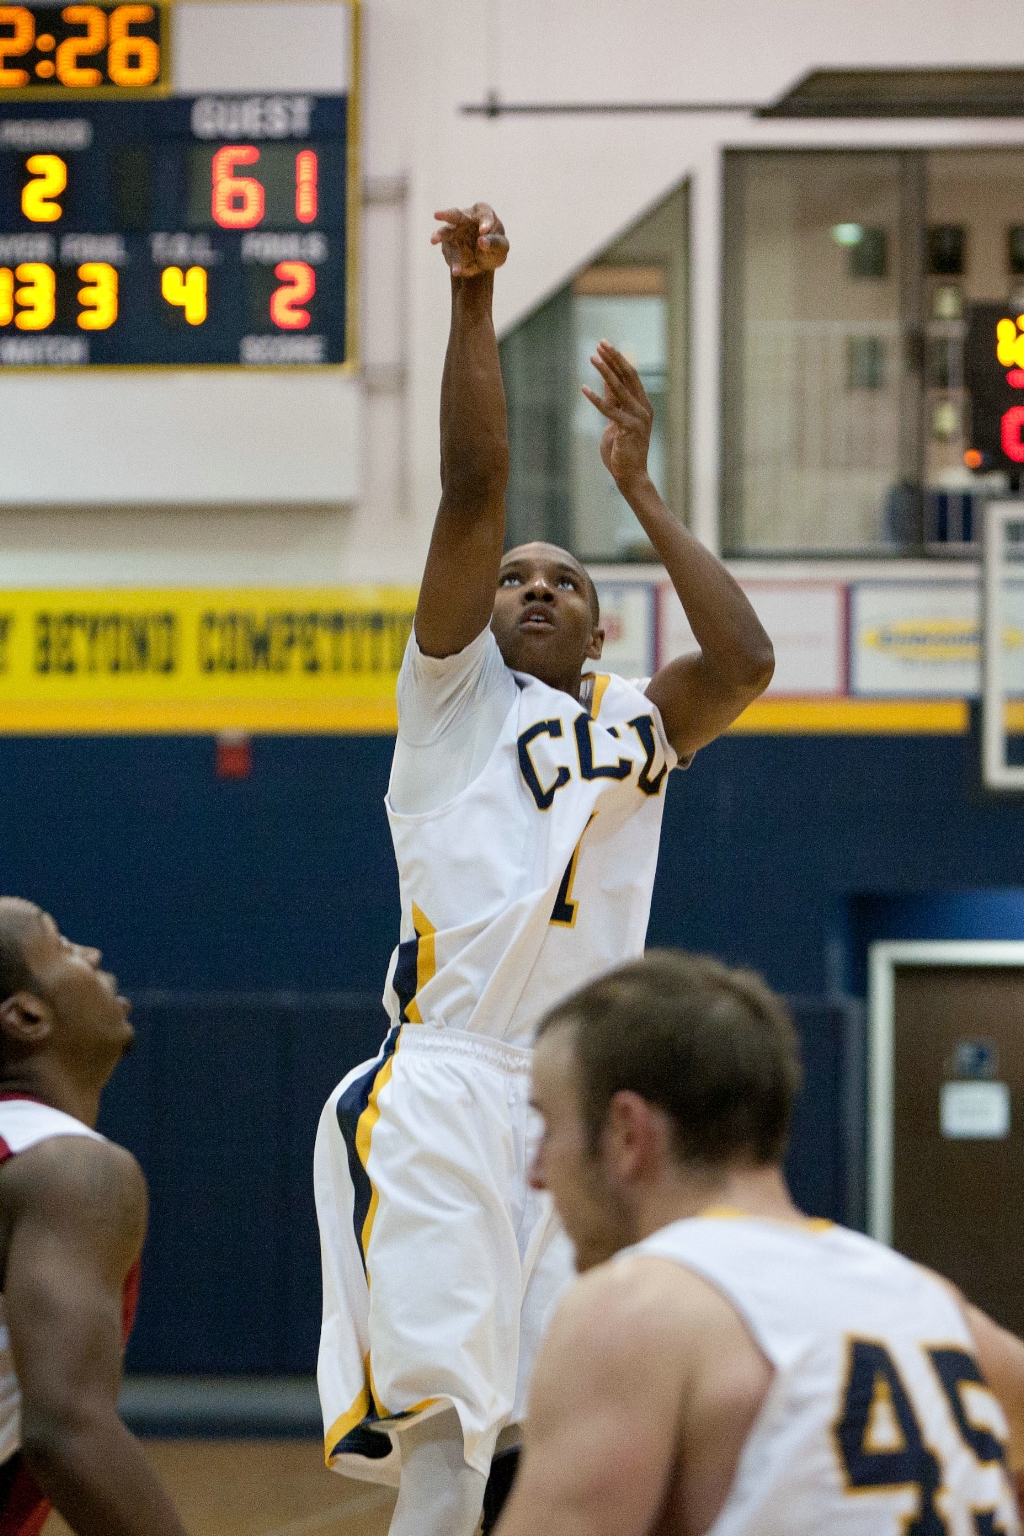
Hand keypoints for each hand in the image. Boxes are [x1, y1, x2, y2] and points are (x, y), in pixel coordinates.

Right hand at [431, 203, 507, 277]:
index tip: (484, 231)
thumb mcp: (501, 247)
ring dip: (439, 235)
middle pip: (456, 214)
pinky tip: (457, 271)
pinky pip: (449, 253)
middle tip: (437, 215)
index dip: (484, 221)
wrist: (483, 261)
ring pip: (446, 232)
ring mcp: (454, 231)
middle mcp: (466, 218)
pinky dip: (453, 261)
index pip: (484, 214)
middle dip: (447, 215)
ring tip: (433, 240)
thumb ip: (495, 243)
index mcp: (483, 213)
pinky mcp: (449, 245)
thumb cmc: (495, 248)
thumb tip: (481, 241)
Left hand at [583, 340, 653, 491]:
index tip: (605, 344)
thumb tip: (606, 382)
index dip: (617, 359)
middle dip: (613, 358)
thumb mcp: (617, 421)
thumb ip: (614, 402)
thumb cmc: (623, 450)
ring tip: (592, 357)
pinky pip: (609, 410)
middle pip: (627, 376)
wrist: (631, 476)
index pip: (630, 375)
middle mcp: (643, 409)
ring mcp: (638, 418)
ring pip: (619, 389)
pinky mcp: (628, 429)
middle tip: (600, 343)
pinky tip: (583, 388)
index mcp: (643, 405)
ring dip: (604, 371)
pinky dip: (596, 399)